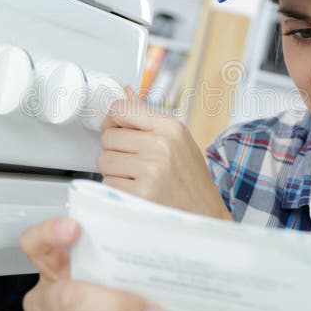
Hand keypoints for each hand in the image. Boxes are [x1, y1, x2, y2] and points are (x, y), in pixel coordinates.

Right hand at [18, 217, 180, 310]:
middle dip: (119, 308)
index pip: (37, 244)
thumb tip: (159, 222)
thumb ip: (117, 262)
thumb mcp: (98, 279)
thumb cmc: (99, 302)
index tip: (73, 227)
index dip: (49, 233)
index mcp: (53, 270)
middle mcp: (43, 302)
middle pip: (70, 298)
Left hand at [97, 86, 231, 219]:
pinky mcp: (139, 195)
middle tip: (135, 162)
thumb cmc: (192, 181)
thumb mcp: (178, 142)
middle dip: (116, 150)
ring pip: (104, 161)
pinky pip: (108, 184)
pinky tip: (137, 192)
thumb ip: (148, 118)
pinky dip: (118, 190)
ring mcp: (150, 171)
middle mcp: (161, 146)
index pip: (121, 108)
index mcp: (171, 128)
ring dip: (115, 171)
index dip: (113, 120)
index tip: (118, 129)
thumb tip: (124, 92)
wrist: (206, 218)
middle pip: (108, 136)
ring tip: (138, 178)